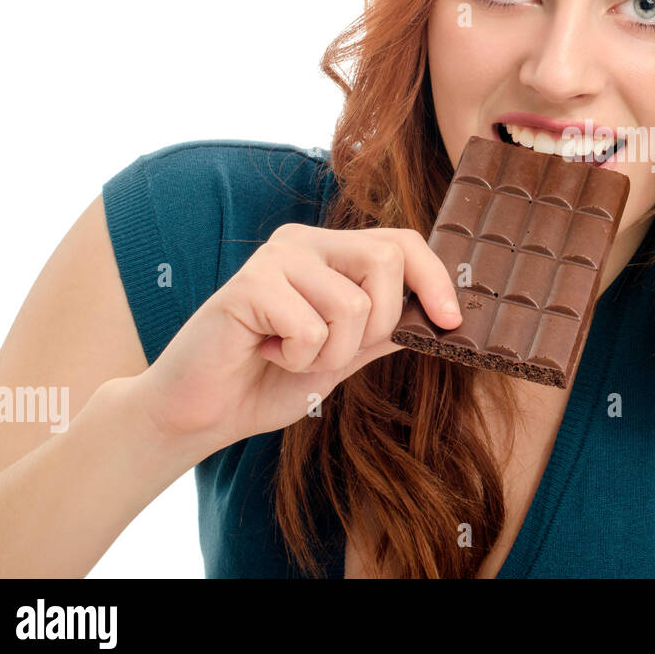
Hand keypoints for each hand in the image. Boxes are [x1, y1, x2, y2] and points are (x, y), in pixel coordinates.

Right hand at [130, 223, 461, 452]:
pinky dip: (298, 359)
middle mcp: (304, 242)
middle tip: (334, 351)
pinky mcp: (248, 284)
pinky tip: (266, 354)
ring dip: (331, 353)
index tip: (452, 322)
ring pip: (353, 304)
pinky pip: (311, 327)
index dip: (435, 279)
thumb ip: (386, 330)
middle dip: (379, 324)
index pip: (401, 242)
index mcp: (329, 251)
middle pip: (386, 261)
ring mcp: (275, 258)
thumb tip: (443, 316)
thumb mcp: (345, 355)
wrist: (202, 412)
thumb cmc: (269, 381)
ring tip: (291, 355)